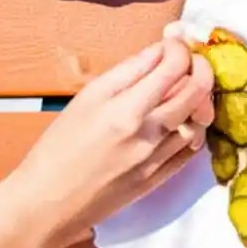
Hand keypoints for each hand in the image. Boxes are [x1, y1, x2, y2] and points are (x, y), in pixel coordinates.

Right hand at [0, 39, 214, 247]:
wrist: (46, 204)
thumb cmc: (57, 148)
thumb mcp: (87, 98)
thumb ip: (129, 70)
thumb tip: (160, 49)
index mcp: (125, 109)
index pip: (173, 67)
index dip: (180, 48)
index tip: (174, 44)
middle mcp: (147, 133)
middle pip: (197, 90)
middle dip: (200, 67)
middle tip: (190, 61)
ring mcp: (157, 158)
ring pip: (200, 119)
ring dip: (200, 99)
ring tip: (186, 91)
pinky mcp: (160, 179)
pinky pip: (193, 149)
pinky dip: (195, 129)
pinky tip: (183, 121)